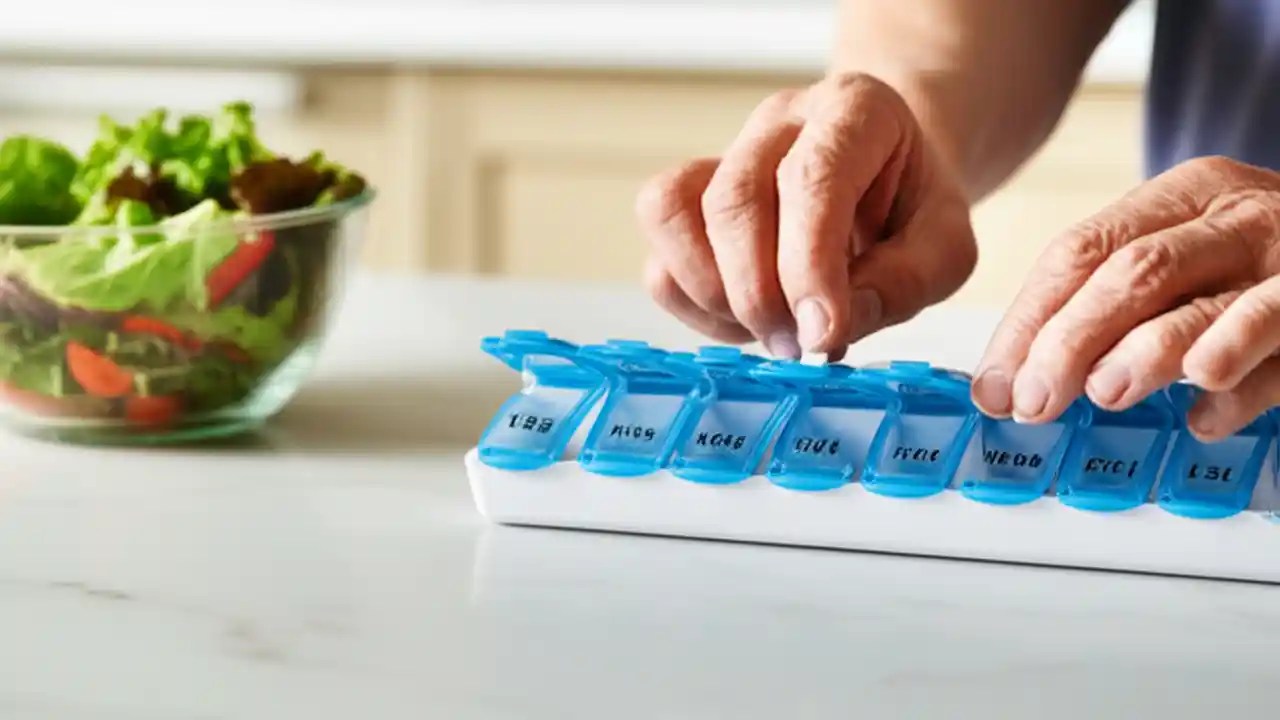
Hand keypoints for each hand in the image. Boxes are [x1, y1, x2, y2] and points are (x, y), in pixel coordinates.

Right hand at [635, 73, 976, 359]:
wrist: (888, 179)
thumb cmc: (913, 208)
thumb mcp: (946, 246)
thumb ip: (902, 283)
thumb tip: (826, 332)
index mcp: (854, 110)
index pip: (812, 178)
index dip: (808, 265)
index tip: (821, 335)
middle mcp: (778, 122)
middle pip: (734, 200)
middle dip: (758, 294)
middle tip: (797, 345)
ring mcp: (722, 154)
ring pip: (672, 212)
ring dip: (712, 293)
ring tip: (766, 330)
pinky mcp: (687, 199)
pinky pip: (658, 252)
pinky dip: (691, 301)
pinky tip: (740, 319)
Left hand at [972, 155, 1279, 440]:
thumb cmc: (1260, 265)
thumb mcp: (1186, 259)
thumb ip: (1109, 306)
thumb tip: (1012, 379)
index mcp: (1180, 196)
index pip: (1080, 251)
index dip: (1028, 321)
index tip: (995, 382)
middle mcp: (1233, 216)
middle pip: (1129, 274)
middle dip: (1069, 342)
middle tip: (1034, 401)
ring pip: (1200, 304)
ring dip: (1145, 354)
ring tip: (1106, 392)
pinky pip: (1275, 337)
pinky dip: (1237, 385)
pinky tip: (1204, 417)